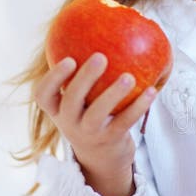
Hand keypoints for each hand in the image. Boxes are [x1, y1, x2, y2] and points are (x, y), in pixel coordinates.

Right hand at [35, 53, 156, 195]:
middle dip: (84, 78)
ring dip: (113, 93)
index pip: (43, 95)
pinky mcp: (111, 140)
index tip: (68, 59)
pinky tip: (152, 91)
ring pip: (98, 113)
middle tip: (100, 56)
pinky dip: (139, 106)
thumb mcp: (80, 104)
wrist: (102, 160)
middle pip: (71, 101)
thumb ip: (84, 79)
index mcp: (58, 110)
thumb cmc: (92, 119)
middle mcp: (70, 123)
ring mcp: (90, 133)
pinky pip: (125, 121)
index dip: (53, 78)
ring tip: (129, 76)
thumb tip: (100, 35)